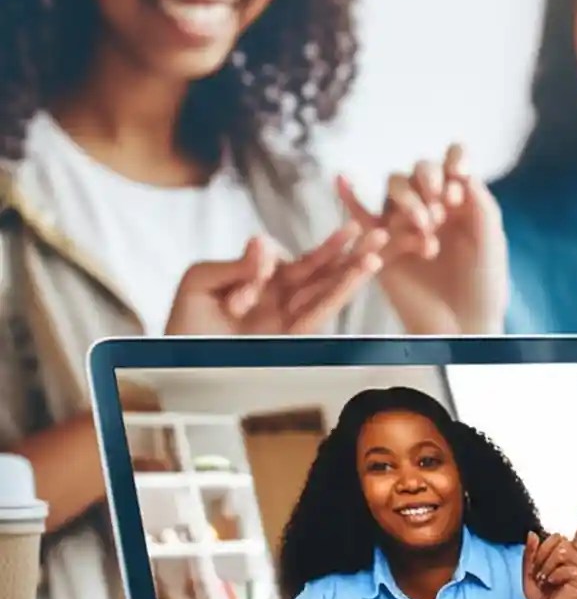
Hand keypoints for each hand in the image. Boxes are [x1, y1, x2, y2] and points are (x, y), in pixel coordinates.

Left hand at [164, 224, 385, 335]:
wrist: (177, 367)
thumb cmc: (184, 328)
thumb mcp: (198, 282)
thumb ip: (234, 263)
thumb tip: (263, 241)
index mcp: (257, 281)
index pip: (277, 259)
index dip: (262, 262)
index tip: (237, 288)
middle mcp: (277, 298)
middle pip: (318, 269)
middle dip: (347, 250)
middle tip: (378, 231)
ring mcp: (285, 318)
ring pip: (326, 289)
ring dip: (352, 270)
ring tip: (377, 252)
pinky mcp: (289, 338)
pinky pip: (318, 313)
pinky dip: (338, 292)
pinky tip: (358, 273)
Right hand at [338, 144, 507, 334]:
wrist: (463, 325)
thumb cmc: (484, 285)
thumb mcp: (491, 240)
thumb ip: (480, 202)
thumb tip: (457, 169)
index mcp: (461, 200)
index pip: (453, 161)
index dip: (454, 160)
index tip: (458, 180)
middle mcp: (433, 205)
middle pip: (418, 170)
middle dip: (427, 182)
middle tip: (440, 212)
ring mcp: (406, 223)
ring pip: (394, 188)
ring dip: (409, 202)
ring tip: (427, 229)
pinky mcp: (384, 244)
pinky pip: (360, 215)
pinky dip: (349, 196)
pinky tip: (341, 180)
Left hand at [523, 489, 576, 598]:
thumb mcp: (529, 576)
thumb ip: (530, 554)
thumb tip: (533, 533)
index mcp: (570, 555)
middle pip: (558, 537)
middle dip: (541, 553)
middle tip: (540, 574)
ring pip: (559, 547)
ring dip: (545, 565)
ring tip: (547, 581)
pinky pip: (561, 564)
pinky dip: (551, 576)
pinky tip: (554, 585)